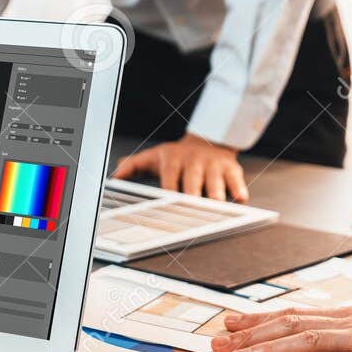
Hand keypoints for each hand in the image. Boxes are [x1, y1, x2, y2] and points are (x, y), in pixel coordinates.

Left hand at [112, 132, 248, 200]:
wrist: (205, 141)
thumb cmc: (175, 157)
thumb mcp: (152, 157)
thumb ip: (132, 166)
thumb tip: (112, 178)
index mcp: (173, 159)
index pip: (170, 179)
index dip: (169, 193)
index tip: (168, 207)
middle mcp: (194, 160)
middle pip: (193, 181)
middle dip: (193, 196)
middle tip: (192, 211)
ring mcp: (213, 164)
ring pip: (215, 181)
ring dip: (215, 194)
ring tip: (215, 208)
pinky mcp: (231, 167)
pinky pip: (236, 179)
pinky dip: (238, 189)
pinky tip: (239, 200)